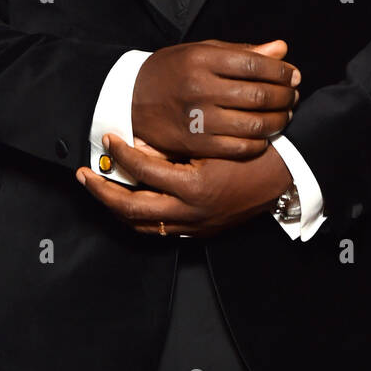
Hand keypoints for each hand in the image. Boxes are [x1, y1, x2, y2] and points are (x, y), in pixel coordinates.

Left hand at [76, 132, 293, 237]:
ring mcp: (194, 226)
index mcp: (194, 187)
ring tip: (97, 188)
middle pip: (131, 208)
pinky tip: (126, 203)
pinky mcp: (199, 232)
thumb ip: (177, 144)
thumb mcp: (215, 140)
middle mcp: (190, 213)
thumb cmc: (253, 150)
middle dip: (102, 191)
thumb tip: (139, 144)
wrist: (286, 176)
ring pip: (141, 225)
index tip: (109, 138)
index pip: (143, 171)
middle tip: (83, 174)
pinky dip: (137, 218)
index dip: (121, 153)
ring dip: (115, 207)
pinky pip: (157, 230)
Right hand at [131, 38, 299, 160]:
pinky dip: (258, 142)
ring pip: (253, 123)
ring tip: (284, 115)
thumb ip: (242, 52)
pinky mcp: (195, 144)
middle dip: (284, 96)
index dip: (281, 71)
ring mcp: (197, 119)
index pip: (255, 64)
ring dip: (277, 120)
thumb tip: (281, 49)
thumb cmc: (171, 71)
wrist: (129, 100)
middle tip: (293, 96)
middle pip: (258, 94)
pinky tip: (263, 135)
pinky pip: (239, 147)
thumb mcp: (201, 52)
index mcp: (202, 60)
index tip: (293, 75)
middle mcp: (199, 88)